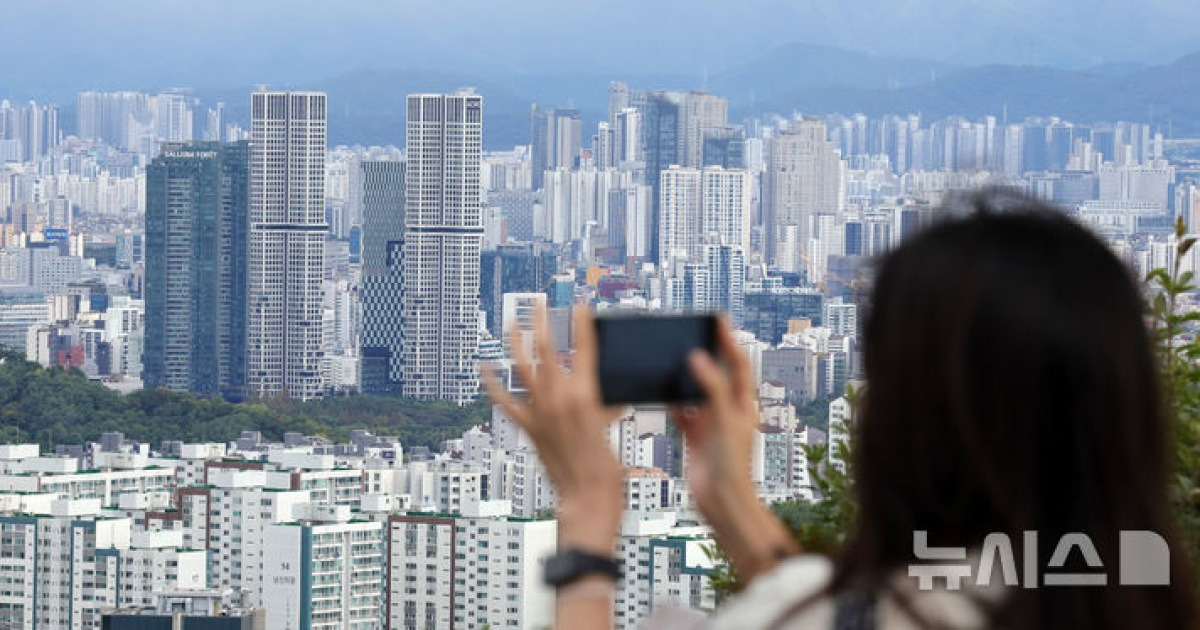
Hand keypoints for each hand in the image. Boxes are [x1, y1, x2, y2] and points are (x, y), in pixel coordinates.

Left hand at [483, 306, 625, 554]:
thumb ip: (606, 401)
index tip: (579, 305)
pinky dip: (493, 386)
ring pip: (523, 368)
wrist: (587, 496)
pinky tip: (485, 369)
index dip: (581, 323)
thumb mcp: (611, 423)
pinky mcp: (529, 428)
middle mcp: (559, 398)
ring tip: (513, 324)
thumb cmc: (606, 465)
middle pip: (547, 349)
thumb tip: (606, 389)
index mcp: (586, 394)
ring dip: (516, 344)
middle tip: (539, 303)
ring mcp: (540, 412)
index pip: (583, 347)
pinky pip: (505, 403)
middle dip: (542, 322)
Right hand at [672, 317, 798, 579]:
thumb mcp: (723, 418)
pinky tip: (661, 393)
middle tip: (691, 331)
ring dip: (685, 377)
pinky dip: (672, 402)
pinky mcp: (695, 436)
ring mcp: (711, 422)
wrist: (722, 500)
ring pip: (696, 391)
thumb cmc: (731, 463)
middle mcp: (727, 409)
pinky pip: (681, 412)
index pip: (737, 362)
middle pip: (716, 373)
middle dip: (704, 353)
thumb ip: (711, 386)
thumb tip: (697, 357)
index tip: (717, 319)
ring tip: (671, 357)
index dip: (728, 339)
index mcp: (741, 402)